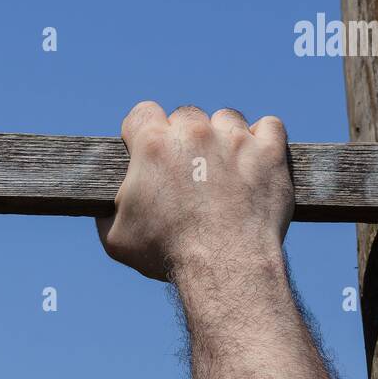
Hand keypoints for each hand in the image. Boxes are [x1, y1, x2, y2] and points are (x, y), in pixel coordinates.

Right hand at [96, 101, 292, 280]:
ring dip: (223, 137)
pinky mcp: (269, 152)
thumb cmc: (167, 253)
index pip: (142, 112)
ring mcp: (234, 139)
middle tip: (188, 168)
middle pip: (186, 116)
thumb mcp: (115, 237)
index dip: (143, 131)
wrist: (224, 266)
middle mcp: (193, 132)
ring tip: (224, 167)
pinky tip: (256, 159)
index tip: (149, 150)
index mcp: (152, 144)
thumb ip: (109, 210)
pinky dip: (263, 141)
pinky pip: (270, 127)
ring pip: (227, 119)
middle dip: (185, 138)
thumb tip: (108, 205)